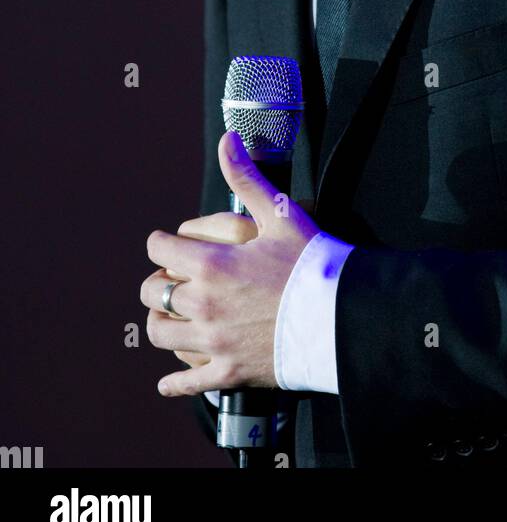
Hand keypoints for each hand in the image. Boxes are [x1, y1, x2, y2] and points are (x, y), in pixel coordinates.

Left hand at [140, 131, 320, 395]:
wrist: (340, 316)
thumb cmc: (312, 262)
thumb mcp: (280, 213)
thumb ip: (246, 177)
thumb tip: (228, 140)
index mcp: (212, 263)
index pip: (160, 248)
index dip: (164, 242)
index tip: (173, 244)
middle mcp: (203, 304)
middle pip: (152, 292)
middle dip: (158, 281)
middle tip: (175, 278)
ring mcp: (213, 341)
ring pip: (160, 335)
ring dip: (161, 323)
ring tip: (176, 315)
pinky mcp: (227, 372)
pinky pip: (186, 382)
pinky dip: (174, 381)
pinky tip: (170, 378)